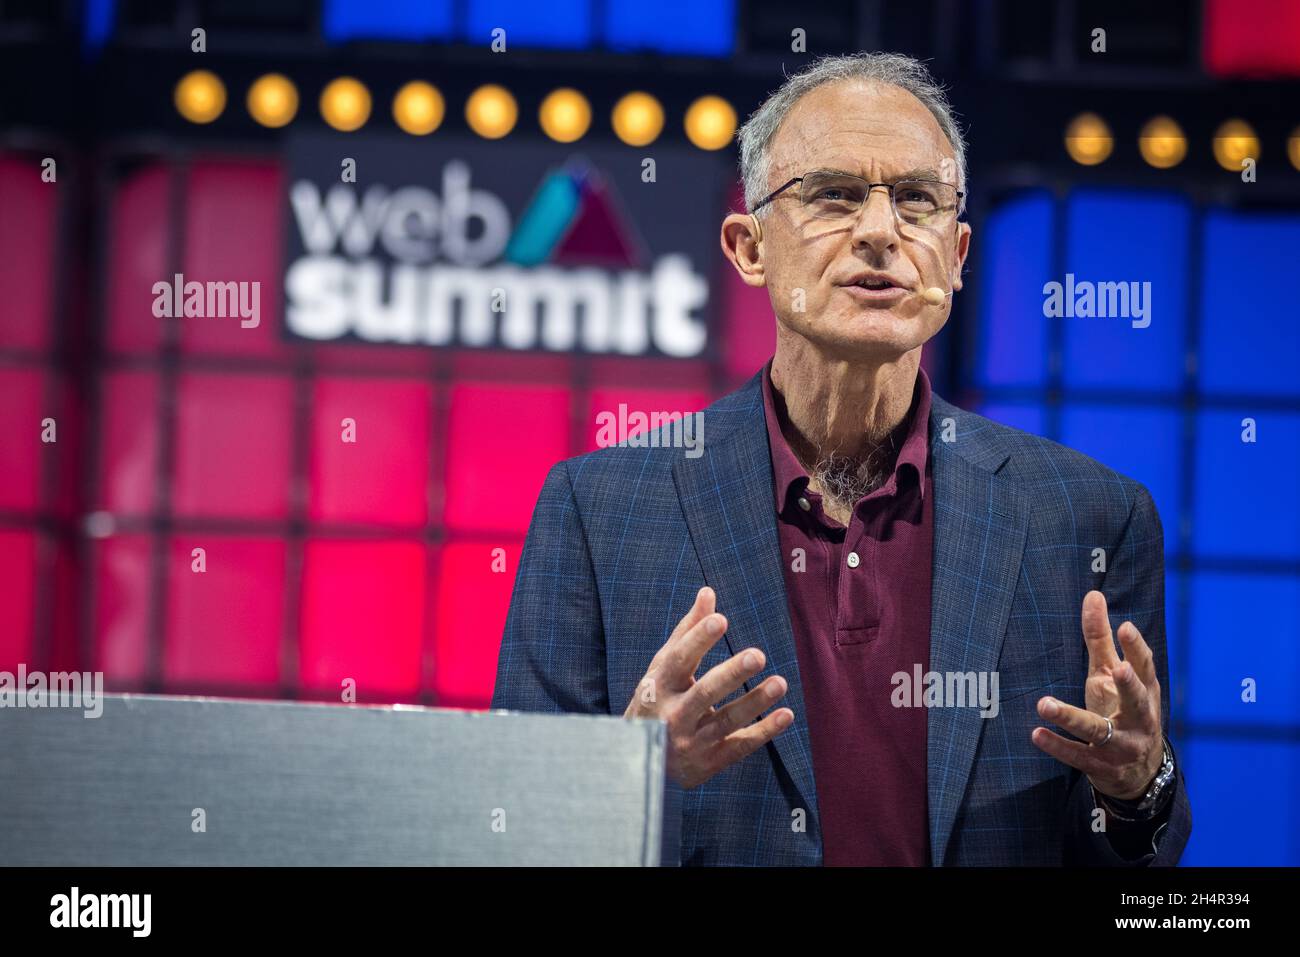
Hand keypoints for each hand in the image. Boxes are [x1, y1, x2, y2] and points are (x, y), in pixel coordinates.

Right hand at [624, 586, 793, 788]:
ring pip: (726, 721)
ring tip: (780, 682)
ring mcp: (691, 741)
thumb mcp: (665, 666)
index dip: (699, 639)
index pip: (680, 659)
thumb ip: (688, 630)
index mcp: (659, 685)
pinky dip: (764, 731)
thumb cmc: (659, 698)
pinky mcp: (709, 762)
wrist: (642, 758)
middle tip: (757, 655)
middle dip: (731, 674)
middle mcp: (673, 714)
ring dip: (754, 702)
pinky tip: (786, 714)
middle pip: (705, 693)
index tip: (720, 619)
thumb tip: (708, 592)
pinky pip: (740, 746)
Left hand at [1031, 590, 1164, 800]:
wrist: (1138, 773)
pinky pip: (1077, 756)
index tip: (1125, 626)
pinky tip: (1037, 733)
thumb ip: (1102, 638)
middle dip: (1129, 685)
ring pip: (1098, 730)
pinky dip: (1057, 745)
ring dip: (1071, 717)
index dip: (1136, 648)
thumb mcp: (1111, 674)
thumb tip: (1092, 594)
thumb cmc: (1122, 709)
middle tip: (1119, 670)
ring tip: (1044, 704)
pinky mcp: (1100, 765)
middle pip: (1136, 700)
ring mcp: (1120, 744)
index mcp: (1144, 692)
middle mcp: (1138, 718)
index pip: (1144, 667)